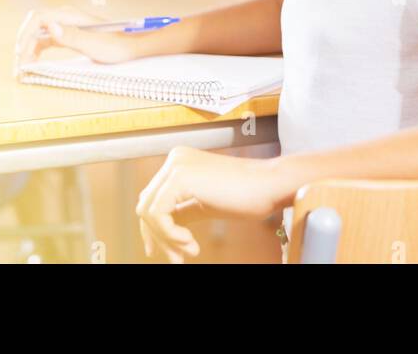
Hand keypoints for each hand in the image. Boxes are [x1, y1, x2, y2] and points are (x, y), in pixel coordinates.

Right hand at [13, 6, 143, 74]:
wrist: (131, 45)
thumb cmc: (115, 45)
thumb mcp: (93, 44)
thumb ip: (71, 36)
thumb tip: (50, 27)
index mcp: (69, 15)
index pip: (37, 19)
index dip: (25, 36)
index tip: (21, 55)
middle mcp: (64, 16)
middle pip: (33, 25)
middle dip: (23, 43)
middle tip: (18, 65)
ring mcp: (65, 25)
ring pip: (38, 33)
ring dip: (28, 48)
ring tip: (22, 67)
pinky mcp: (68, 34)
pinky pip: (45, 40)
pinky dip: (37, 50)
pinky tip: (33, 61)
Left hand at [135, 147, 286, 262]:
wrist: (270, 186)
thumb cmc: (246, 195)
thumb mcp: (204, 205)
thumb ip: (181, 212)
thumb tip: (158, 233)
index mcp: (179, 162)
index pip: (152, 198)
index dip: (154, 229)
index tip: (169, 252)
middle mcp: (174, 159)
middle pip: (146, 205)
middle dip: (159, 237)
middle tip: (178, 259)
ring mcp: (176, 166)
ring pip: (148, 211)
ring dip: (166, 238)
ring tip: (190, 250)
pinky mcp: (180, 177)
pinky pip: (158, 214)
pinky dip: (170, 234)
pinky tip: (190, 242)